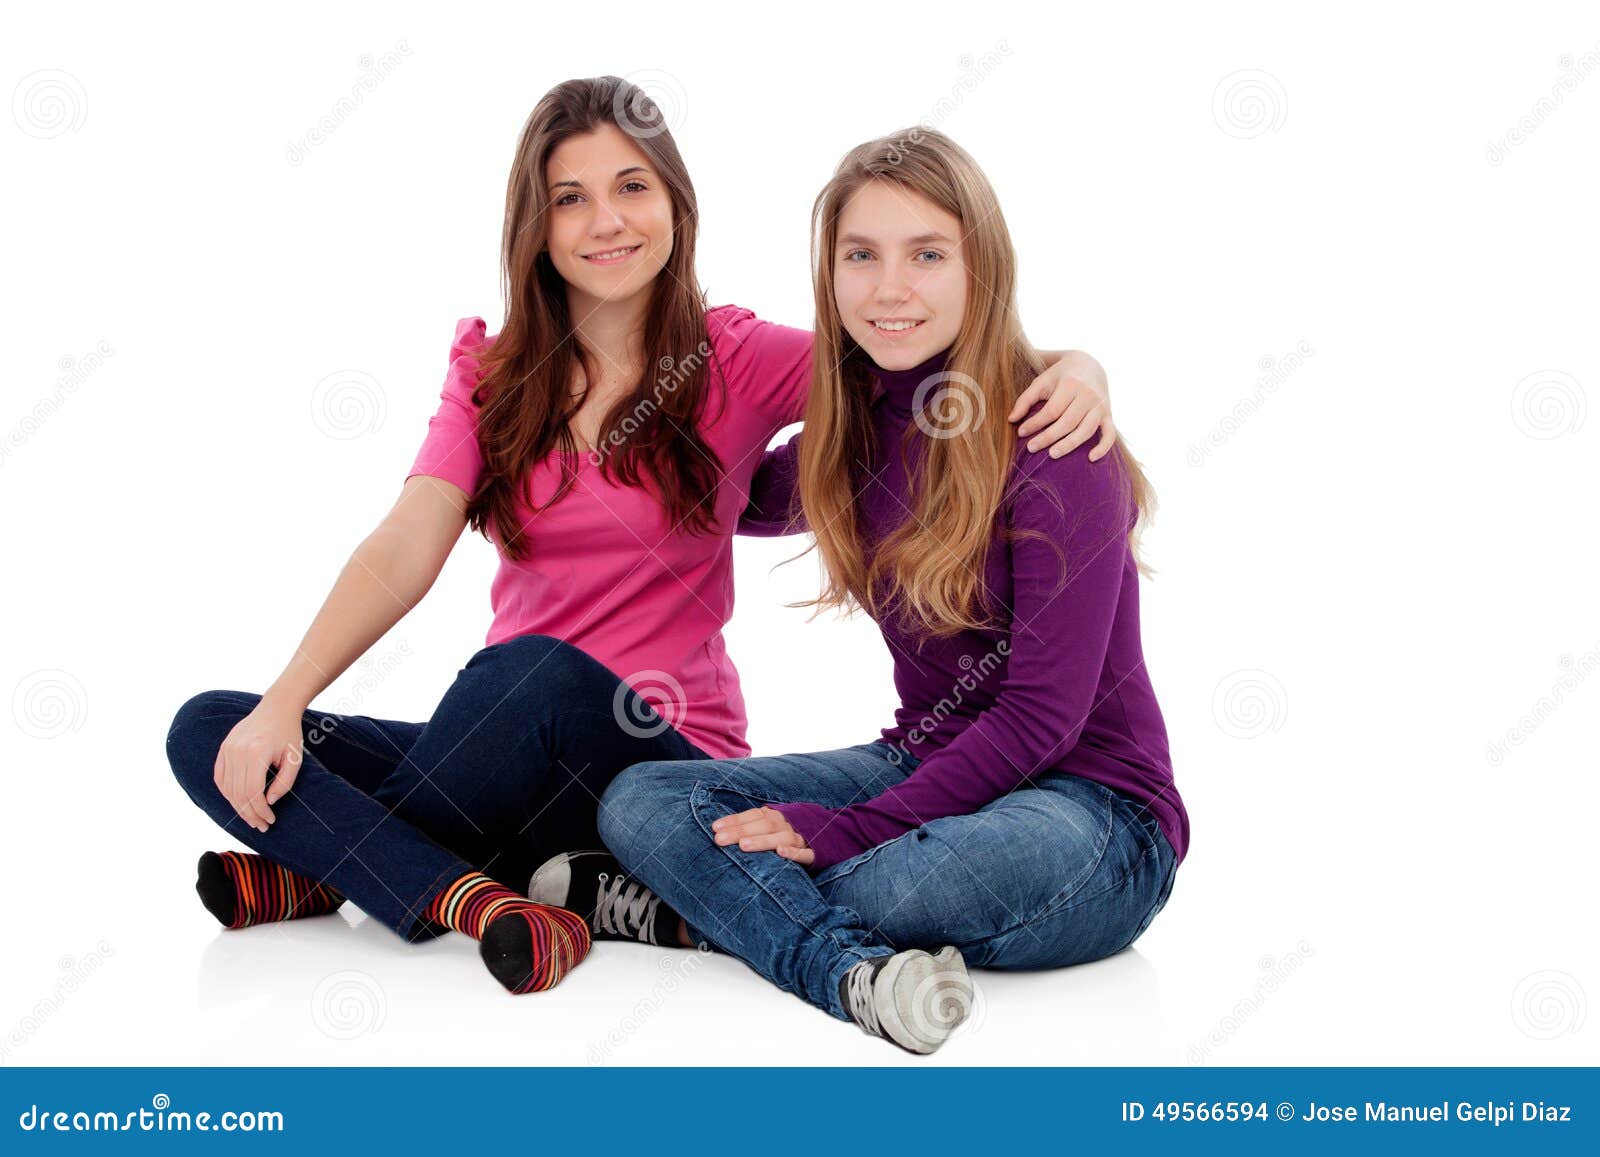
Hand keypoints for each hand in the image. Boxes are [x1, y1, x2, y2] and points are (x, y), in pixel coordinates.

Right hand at [213, 698, 305, 832]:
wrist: (276, 708)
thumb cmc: (289, 733)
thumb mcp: (295, 759)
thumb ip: (284, 782)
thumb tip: (269, 802)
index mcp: (256, 752)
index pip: (252, 792)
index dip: (260, 811)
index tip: (270, 820)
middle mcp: (237, 751)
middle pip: (238, 793)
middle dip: (250, 814)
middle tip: (261, 826)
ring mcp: (227, 749)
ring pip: (227, 788)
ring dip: (238, 807)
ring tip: (251, 818)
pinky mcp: (223, 749)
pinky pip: (220, 777)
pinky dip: (227, 793)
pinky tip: (238, 802)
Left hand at [711, 806, 813, 865]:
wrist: (830, 834)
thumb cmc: (789, 833)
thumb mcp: (773, 825)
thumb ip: (752, 826)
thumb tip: (720, 830)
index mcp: (776, 816)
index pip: (753, 816)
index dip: (734, 821)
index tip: (715, 828)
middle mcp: (787, 824)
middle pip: (763, 825)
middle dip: (740, 832)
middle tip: (719, 839)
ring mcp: (801, 837)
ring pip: (781, 838)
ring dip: (762, 841)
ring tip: (743, 846)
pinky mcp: (815, 853)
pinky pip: (805, 853)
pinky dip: (793, 853)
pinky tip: (780, 853)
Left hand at [1009, 349, 1116, 459]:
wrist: (1089, 365)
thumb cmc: (1060, 377)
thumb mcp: (1042, 381)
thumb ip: (1025, 399)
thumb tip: (1011, 420)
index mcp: (1071, 384)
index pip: (1052, 410)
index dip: (1036, 423)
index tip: (1020, 432)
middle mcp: (1088, 395)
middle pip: (1068, 422)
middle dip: (1048, 437)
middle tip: (1031, 448)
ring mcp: (1100, 406)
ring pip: (1086, 430)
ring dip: (1070, 445)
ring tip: (1052, 454)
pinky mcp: (1108, 416)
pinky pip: (1110, 434)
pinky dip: (1103, 447)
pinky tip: (1091, 459)